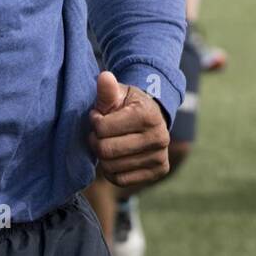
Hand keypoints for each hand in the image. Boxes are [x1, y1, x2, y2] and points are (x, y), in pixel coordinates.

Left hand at [89, 71, 168, 186]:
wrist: (153, 117)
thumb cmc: (129, 105)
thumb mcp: (118, 93)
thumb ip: (107, 89)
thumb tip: (104, 76)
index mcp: (147, 115)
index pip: (102, 128)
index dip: (95, 122)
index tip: (98, 116)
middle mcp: (159, 137)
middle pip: (106, 150)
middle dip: (96, 141)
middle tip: (99, 133)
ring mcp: (160, 156)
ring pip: (111, 167)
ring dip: (103, 156)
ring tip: (109, 142)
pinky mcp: (159, 171)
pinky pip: (121, 180)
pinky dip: (112, 171)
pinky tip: (116, 157)